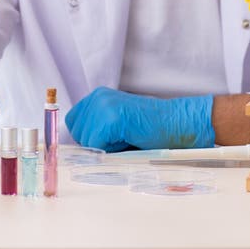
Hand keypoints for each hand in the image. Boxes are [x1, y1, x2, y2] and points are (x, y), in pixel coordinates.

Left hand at [65, 86, 214, 151]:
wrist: (176, 123)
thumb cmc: (148, 130)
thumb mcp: (116, 125)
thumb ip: (96, 130)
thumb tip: (75, 152)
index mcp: (97, 96)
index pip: (73, 123)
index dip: (88, 138)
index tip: (109, 139)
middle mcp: (97, 97)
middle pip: (78, 134)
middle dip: (96, 144)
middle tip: (123, 138)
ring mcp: (103, 106)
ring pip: (87, 142)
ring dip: (105, 147)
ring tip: (127, 138)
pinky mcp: (111, 118)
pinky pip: (98, 146)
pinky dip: (113, 150)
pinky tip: (130, 139)